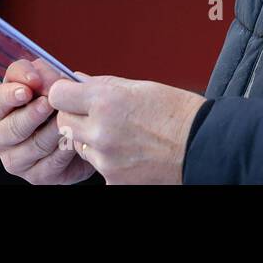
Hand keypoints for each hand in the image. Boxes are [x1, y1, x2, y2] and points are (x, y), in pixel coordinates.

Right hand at [0, 58, 95, 184]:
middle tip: (49, 103)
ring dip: (54, 129)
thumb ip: (41, 73)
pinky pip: (52, 162)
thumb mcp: (48, 79)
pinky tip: (74, 137)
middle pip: (13, 127)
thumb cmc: (57, 101)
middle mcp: (1, 137)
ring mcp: (16, 160)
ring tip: (68, 117)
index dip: (12, 93)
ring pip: (35, 145)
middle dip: (32, 114)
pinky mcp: (37, 176)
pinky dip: (65, 148)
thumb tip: (41, 79)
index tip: (29, 87)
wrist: (82, 130)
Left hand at [47, 73, 206, 184]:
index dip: (65, 93)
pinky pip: (97, 166)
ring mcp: (106, 160)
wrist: (203, 146)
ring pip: (80, 146)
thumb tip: (79, 81)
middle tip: (96, 114)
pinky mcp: (113, 181)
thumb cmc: (178, 113)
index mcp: (106, 101)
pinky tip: (129, 152)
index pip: (59, 95)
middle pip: (64, 123)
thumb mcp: (140, 87)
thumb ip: (103, 85)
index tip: (72, 94)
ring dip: (91, 139)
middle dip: (75, 116)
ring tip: (120, 134)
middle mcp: (101, 131)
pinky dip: (108, 159)